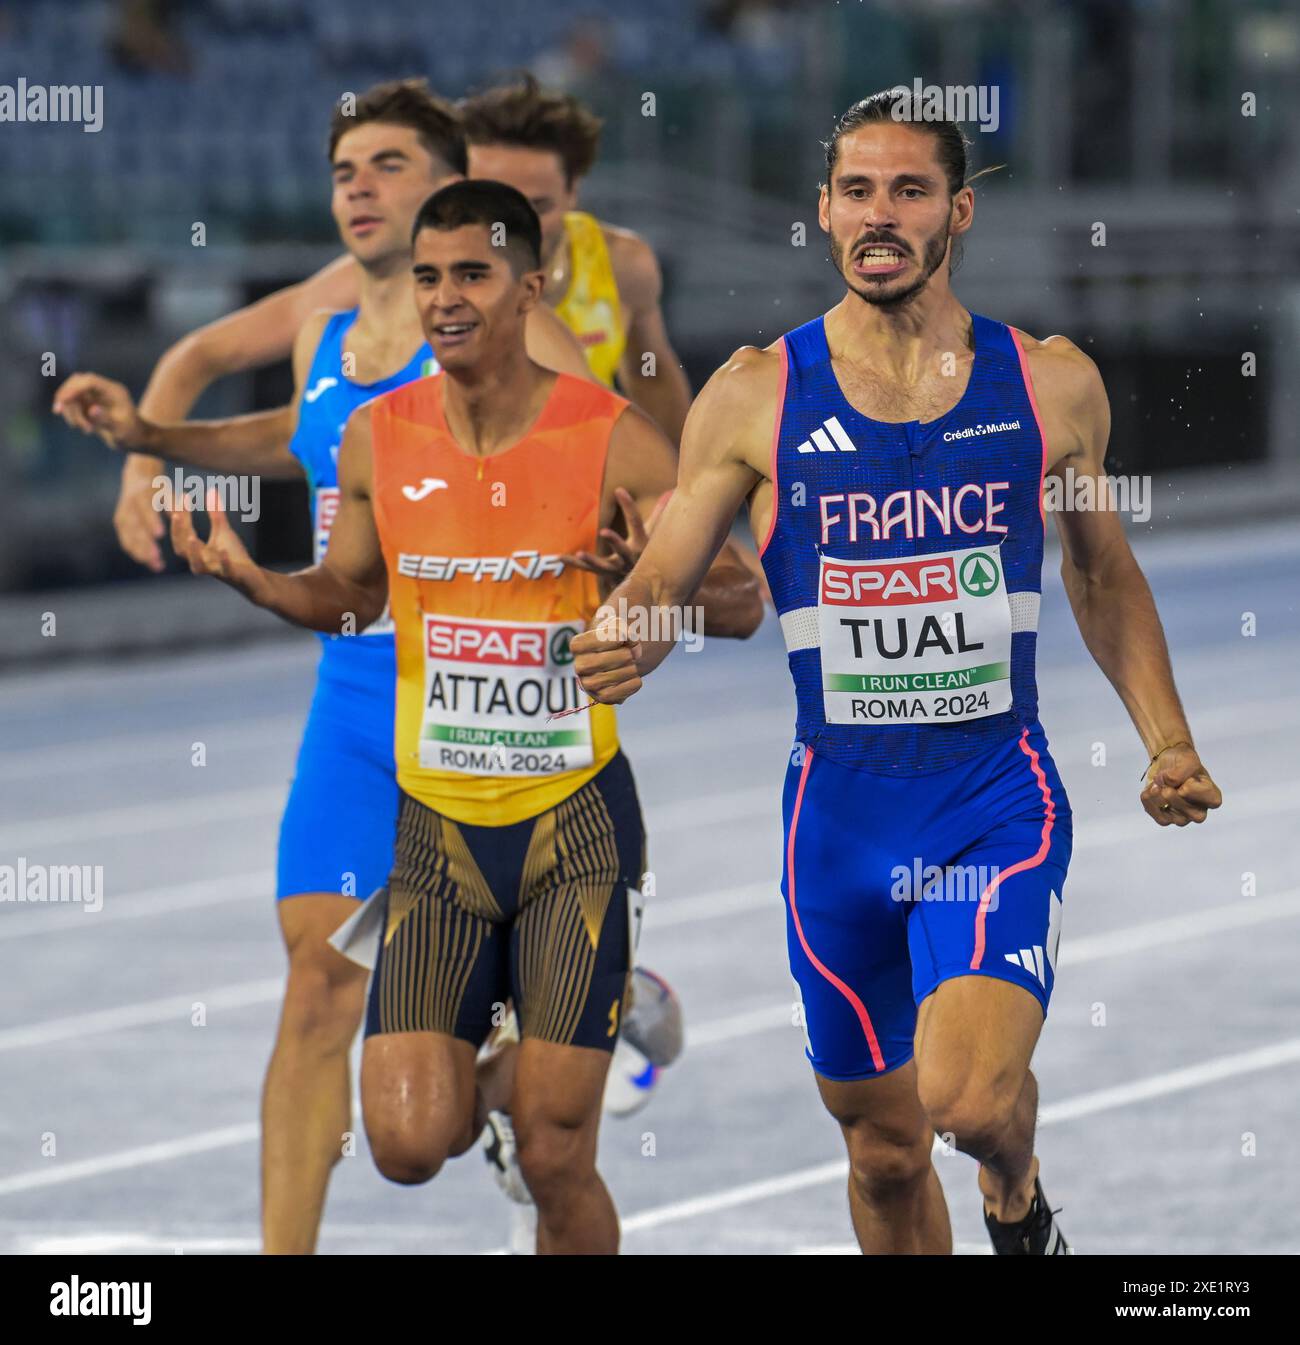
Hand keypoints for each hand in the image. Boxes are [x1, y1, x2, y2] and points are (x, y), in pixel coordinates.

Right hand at [52, 372, 146, 449]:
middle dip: (65, 396)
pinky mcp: (89, 404)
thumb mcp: (120, 430)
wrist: (134, 440)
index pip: (89, 381)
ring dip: (71, 412)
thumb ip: (106, 419)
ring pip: (72, 395)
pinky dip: (72, 415)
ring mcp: (96, 396)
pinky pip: (72, 404)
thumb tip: (92, 409)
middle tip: (57, 411)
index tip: (62, 401)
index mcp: (114, 391)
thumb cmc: (131, 435)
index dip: (73, 388)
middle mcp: (103, 390)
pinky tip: (85, 429)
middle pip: (76, 382)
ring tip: (87, 430)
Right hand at [113, 458, 167, 572]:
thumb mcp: (168, 490)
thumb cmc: (160, 486)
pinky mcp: (121, 524)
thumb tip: (186, 504)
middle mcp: (128, 505)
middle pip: (134, 526)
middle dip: (144, 542)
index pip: (145, 508)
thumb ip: (175, 501)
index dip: (151, 521)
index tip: (161, 535)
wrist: (137, 477)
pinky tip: (152, 564)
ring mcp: (122, 515)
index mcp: (141, 493)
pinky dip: (138, 553)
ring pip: (129, 536)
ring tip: (158, 565)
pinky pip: (127, 541)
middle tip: (157, 556)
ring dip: (142, 552)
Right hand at [168, 489, 259, 592]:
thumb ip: (215, 514)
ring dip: (193, 552)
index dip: (180, 515)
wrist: (252, 578)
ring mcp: (216, 570)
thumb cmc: (233, 555)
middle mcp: (202, 561)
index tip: (183, 495)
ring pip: (198, 566)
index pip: (183, 532)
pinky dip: (224, 561)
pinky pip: (226, 571)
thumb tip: (211, 489)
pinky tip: (223, 550)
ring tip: (191, 538)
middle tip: (176, 515)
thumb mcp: (224, 531)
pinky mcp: (232, 576)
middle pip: (182, 549)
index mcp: (197, 550)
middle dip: (178, 533)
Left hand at [561, 487, 667, 582]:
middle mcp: (631, 558)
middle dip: (615, 541)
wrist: (652, 587)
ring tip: (579, 553)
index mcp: (642, 544)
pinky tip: (561, 557)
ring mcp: (618, 569)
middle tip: (604, 532)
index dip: (628, 506)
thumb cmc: (652, 552)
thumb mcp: (656, 532)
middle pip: (622, 550)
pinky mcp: (606, 574)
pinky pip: (589, 569)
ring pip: (604, 566)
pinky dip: (575, 564)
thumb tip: (672, 490)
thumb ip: (661, 512)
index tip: (619, 489)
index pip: (636, 521)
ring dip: (591, 560)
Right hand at [571, 606, 644, 705]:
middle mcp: (579, 666)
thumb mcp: (619, 621)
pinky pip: (622, 694)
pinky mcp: (601, 697)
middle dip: (630, 653)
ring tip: (630, 664)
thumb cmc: (616, 635)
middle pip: (620, 657)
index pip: (610, 637)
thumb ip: (625, 624)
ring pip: (622, 675)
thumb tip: (631, 639)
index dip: (624, 635)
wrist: (618, 654)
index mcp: (577, 645)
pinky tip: (634, 678)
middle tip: (630, 652)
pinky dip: (633, 684)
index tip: (624, 636)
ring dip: (633, 668)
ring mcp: (588, 684)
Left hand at [1140, 743, 1221, 826]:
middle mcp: (1200, 809)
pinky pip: (1159, 818)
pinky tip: (1149, 791)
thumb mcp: (1186, 760)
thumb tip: (1166, 783)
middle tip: (1165, 786)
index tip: (1186, 778)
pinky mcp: (1167, 818)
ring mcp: (1183, 816)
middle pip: (1196, 816)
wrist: (1165, 762)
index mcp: (1211, 794)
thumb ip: (1180, 772)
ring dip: (1158, 800)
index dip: (1194, 790)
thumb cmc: (1181, 762)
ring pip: (1175, 820)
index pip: (1213, 801)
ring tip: (1155, 786)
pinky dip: (1150, 803)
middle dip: (1176, 799)